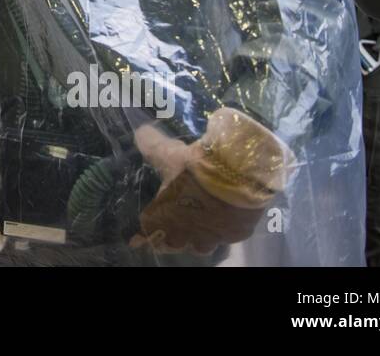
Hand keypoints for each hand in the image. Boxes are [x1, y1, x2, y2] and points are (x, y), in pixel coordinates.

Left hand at [130, 109, 288, 255]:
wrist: (239, 175)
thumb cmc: (195, 168)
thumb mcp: (169, 153)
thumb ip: (151, 146)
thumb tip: (141, 133)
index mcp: (165, 218)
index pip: (149, 231)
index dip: (145, 231)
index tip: (140, 233)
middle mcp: (187, 234)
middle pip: (175, 243)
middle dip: (173, 235)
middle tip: (174, 223)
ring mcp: (213, 236)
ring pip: (202, 246)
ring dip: (199, 236)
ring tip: (201, 223)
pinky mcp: (237, 233)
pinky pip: (227, 236)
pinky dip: (223, 229)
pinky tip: (225, 218)